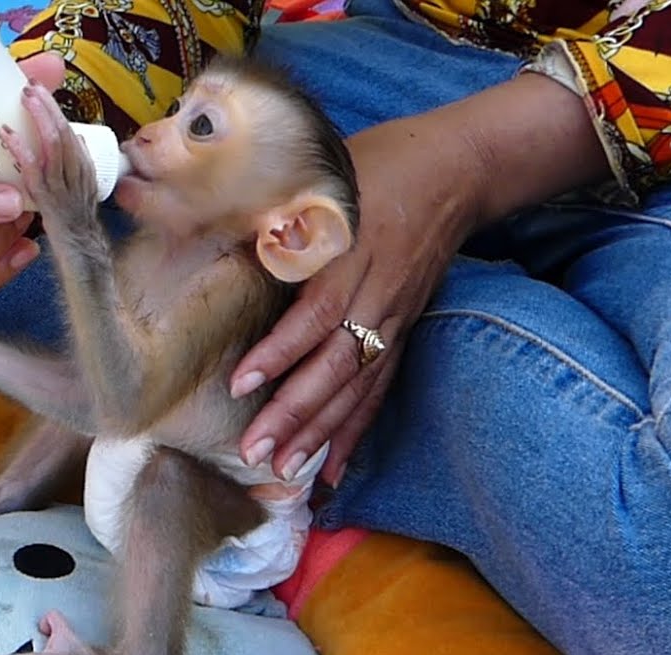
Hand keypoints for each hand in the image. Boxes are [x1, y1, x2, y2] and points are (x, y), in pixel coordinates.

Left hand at [228, 72, 610, 485]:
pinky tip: (334, 469)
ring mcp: (394, 319)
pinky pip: (378, 390)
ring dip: (321, 434)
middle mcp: (376, 295)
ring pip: (357, 388)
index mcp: (352, 254)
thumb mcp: (324, 174)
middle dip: (295, 415)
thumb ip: (278, 209)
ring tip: (284, 471)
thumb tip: (214, 231)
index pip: (316, 313)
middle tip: (254, 454)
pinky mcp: (403, 332)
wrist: (456, 170)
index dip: (280, 352)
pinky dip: (356, 431)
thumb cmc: (377, 166)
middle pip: (335, 366)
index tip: (242, 385)